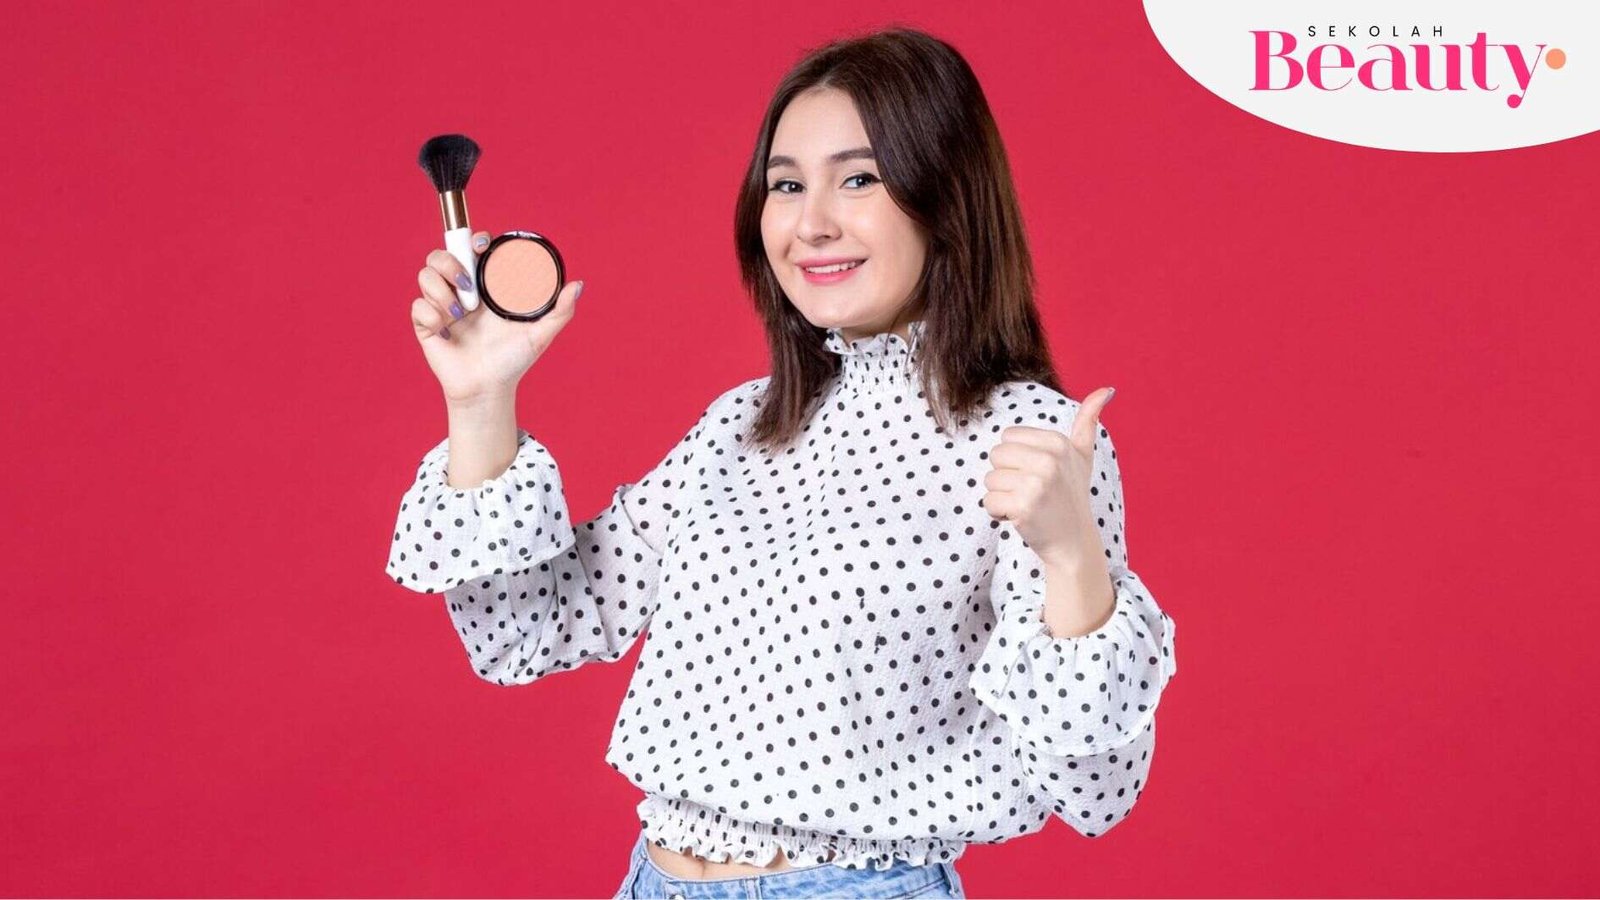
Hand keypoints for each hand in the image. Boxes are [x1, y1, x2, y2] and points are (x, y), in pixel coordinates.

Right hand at [409, 231, 584, 404]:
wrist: (488, 389)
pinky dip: (432, 316)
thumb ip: (560, 311)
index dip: (474, 239)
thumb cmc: (513, 361)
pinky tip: (448, 332)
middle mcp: (462, 291)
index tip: (483, 245)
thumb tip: (578, 285)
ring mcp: (441, 306)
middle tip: (467, 283)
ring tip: (459, 312)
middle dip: (451, 262)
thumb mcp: (540, 334)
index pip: (473, 249)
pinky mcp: (427, 324)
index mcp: (485, 287)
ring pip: (426, 274)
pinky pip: (418, 306)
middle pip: (442, 255)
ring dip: (440, 289)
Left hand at [981, 387, 1116, 568]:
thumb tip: (1106, 389)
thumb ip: (1088, 421)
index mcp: (1057, 443)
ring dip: (1002, 496)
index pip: (1007, 438)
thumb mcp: (1083, 456)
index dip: (1016, 459)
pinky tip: (1020, 518)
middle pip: (996, 456)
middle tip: (1031, 491)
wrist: (1073, 542)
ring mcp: (1037, 484)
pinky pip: (989, 502)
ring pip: (990, 480)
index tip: (1037, 474)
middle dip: (1006, 477)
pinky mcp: (1023, 507)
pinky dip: (998, 514)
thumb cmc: (1071, 496)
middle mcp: (1049, 460)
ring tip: (1027, 504)